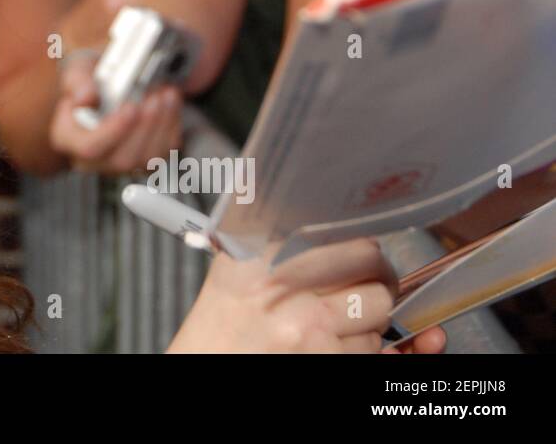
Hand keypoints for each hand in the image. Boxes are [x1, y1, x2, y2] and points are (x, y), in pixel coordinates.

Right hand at [48, 52, 181, 174]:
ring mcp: (117, 162)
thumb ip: (79, 82)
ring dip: (162, 126)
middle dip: (145, 127)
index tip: (130, 107)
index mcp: (68, 138)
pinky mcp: (141, 160)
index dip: (114, 131)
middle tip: (155, 97)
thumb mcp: (77, 71)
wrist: (103, 85)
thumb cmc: (88, 81)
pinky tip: (170, 105)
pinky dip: (171, 128)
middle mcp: (92, 158)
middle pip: (122, 159)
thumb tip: (85, 98)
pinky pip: (162, 155)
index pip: (89, 148)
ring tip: (166, 95)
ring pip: (146, 160)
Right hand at [169, 237, 446, 352]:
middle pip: (370, 262)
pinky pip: (370, 347)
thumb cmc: (218, 326)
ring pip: (378, 308)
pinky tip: (330, 345)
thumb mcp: (232, 268)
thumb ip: (272, 239)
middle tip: (370, 282)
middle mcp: (286, 282)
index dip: (354, 242)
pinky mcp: (326, 358)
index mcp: (260, 250)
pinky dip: (357, 347)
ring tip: (340, 321)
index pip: (336, 228)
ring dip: (367, 316)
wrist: (209, 363)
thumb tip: (321, 223)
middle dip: (376, 275)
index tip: (357, 253)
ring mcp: (310, 324)